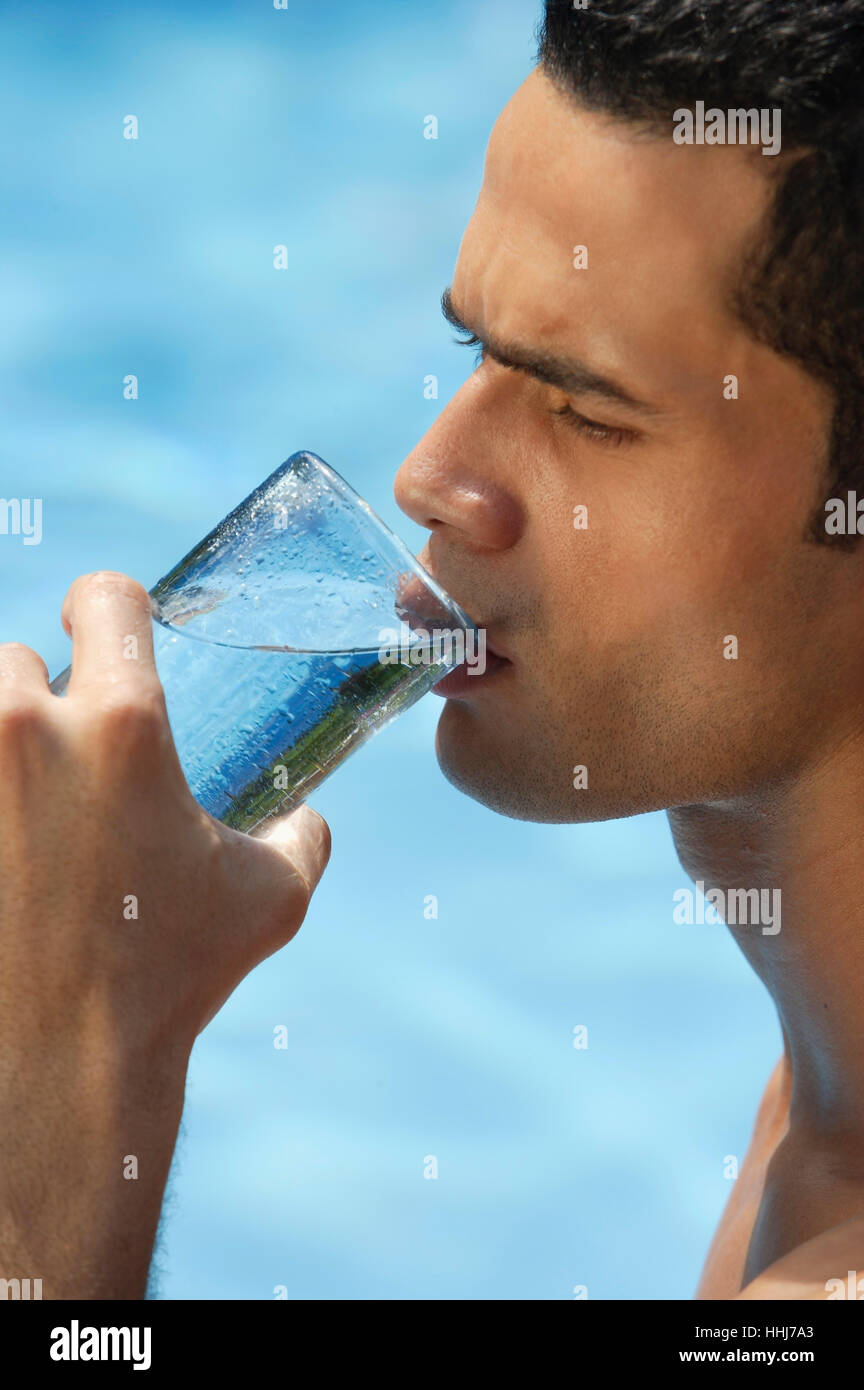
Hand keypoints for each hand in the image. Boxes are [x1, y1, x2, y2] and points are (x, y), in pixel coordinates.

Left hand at [0, 570, 330, 1296]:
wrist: (52, 1073)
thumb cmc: (165, 981)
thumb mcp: (267, 904)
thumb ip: (299, 839)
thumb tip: (307, 820)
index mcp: (121, 726)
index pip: (103, 597)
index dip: (106, 608)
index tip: (95, 631)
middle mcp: (24, 730)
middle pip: (13, 660)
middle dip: (38, 707)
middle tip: (58, 773)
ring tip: (19, 814)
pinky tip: (5, 849)